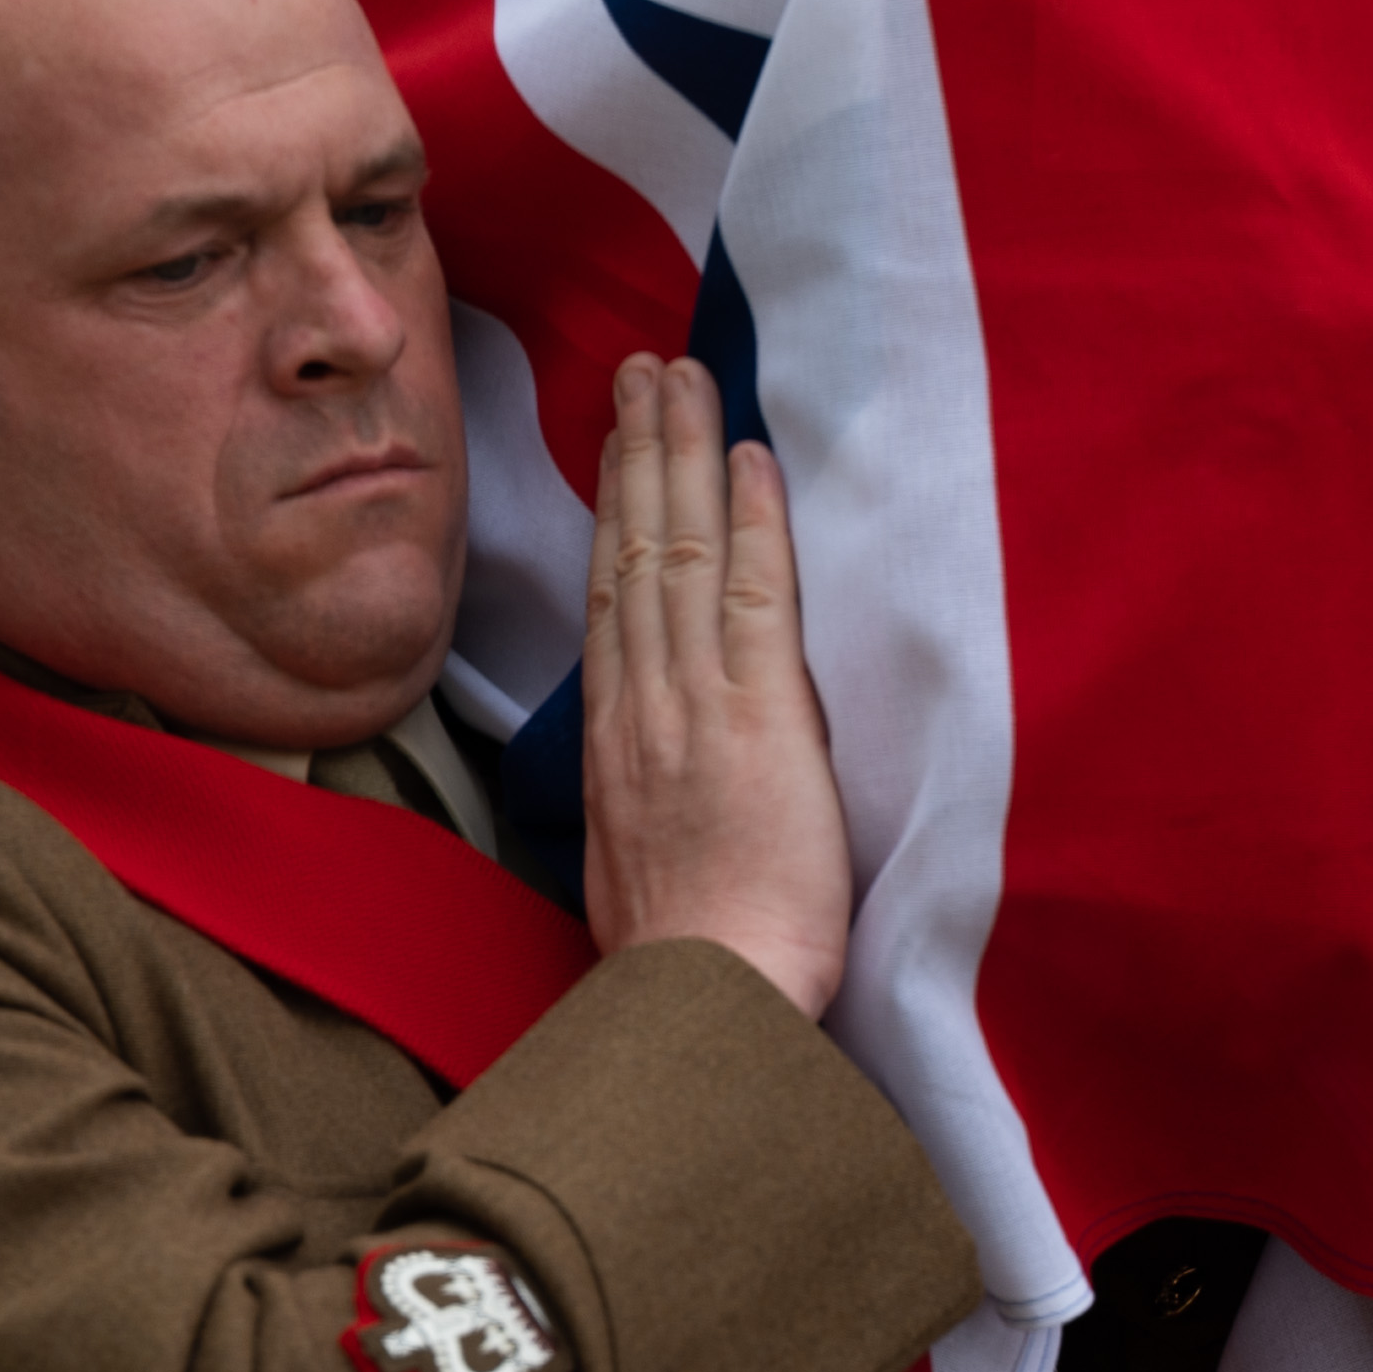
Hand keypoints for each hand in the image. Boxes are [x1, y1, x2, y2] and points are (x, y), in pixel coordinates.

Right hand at [580, 355, 847, 1021]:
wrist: (704, 1001)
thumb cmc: (683, 964)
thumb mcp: (630, 871)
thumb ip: (641, 805)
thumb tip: (651, 784)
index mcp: (613, 741)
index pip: (612, 600)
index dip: (614, 514)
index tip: (615, 449)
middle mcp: (642, 704)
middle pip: (635, 549)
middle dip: (637, 451)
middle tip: (642, 369)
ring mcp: (695, 701)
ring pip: (681, 549)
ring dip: (682, 453)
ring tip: (681, 375)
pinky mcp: (760, 715)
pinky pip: (754, 594)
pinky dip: (753, 520)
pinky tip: (751, 458)